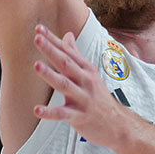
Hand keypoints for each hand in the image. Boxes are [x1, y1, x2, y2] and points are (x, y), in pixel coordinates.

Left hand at [32, 25, 137, 150]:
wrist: (117, 125)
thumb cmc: (99, 97)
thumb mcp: (89, 72)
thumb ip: (75, 54)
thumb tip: (67, 34)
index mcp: (85, 69)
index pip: (67, 51)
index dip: (53, 40)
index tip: (38, 28)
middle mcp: (85, 81)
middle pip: (66, 63)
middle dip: (51, 50)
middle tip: (37, 38)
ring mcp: (83, 98)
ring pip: (65, 85)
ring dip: (50, 75)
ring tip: (36, 65)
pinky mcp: (79, 116)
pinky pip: (63, 114)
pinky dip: (50, 113)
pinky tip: (36, 110)